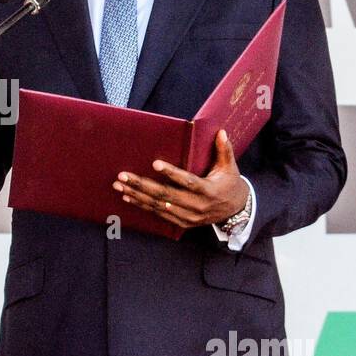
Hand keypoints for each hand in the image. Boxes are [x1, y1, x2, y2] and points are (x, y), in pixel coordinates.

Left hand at [112, 128, 247, 229]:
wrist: (235, 210)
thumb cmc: (230, 183)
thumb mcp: (229, 167)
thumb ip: (224, 150)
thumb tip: (221, 131)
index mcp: (208, 190)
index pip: (187, 181)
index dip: (171, 173)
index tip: (155, 163)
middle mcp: (197, 206)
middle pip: (166, 195)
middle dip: (142, 185)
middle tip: (123, 176)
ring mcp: (189, 217)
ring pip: (159, 206)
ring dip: (137, 196)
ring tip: (119, 186)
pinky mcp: (183, 223)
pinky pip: (159, 214)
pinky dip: (143, 206)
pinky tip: (128, 197)